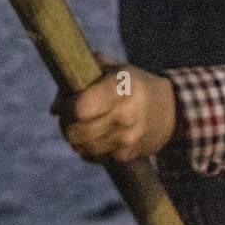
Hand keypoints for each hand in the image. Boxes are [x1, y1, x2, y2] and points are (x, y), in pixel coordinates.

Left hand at [49, 51, 177, 163]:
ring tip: (79, 125)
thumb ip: (81, 77)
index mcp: (120, 88)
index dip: (66, 105)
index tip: (67, 99)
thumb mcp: (114, 67)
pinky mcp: (127, 156)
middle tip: (67, 115)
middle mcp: (124, 116)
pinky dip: (88, 148)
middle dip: (65, 123)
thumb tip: (53, 108)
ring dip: (74, 138)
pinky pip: (94, 157)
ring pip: (82, 147)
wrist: (171, 110)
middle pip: (76, 131)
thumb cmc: (133, 82)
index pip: (80, 107)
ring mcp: (126, 139)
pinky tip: (93, 135)